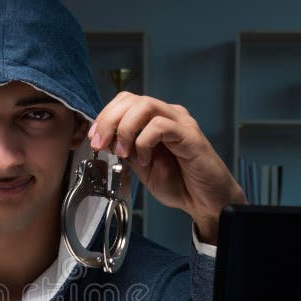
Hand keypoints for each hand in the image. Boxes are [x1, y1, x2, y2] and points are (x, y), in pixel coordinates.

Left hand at [88, 92, 246, 244]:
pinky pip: (161, 126)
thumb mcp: (141, 167)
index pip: (125, 101)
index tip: (93, 139)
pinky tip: (146, 160)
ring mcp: (180, 123)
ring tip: (122, 152)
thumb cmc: (180, 184)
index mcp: (155, 120)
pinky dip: (145, 142)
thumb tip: (104, 141)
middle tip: (100, 144)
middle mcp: (169, 115)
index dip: (105, 116)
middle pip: (131, 99)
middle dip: (108, 120)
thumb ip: (126, 151)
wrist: (207, 202)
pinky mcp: (190, 136)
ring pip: (146, 106)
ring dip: (125, 129)